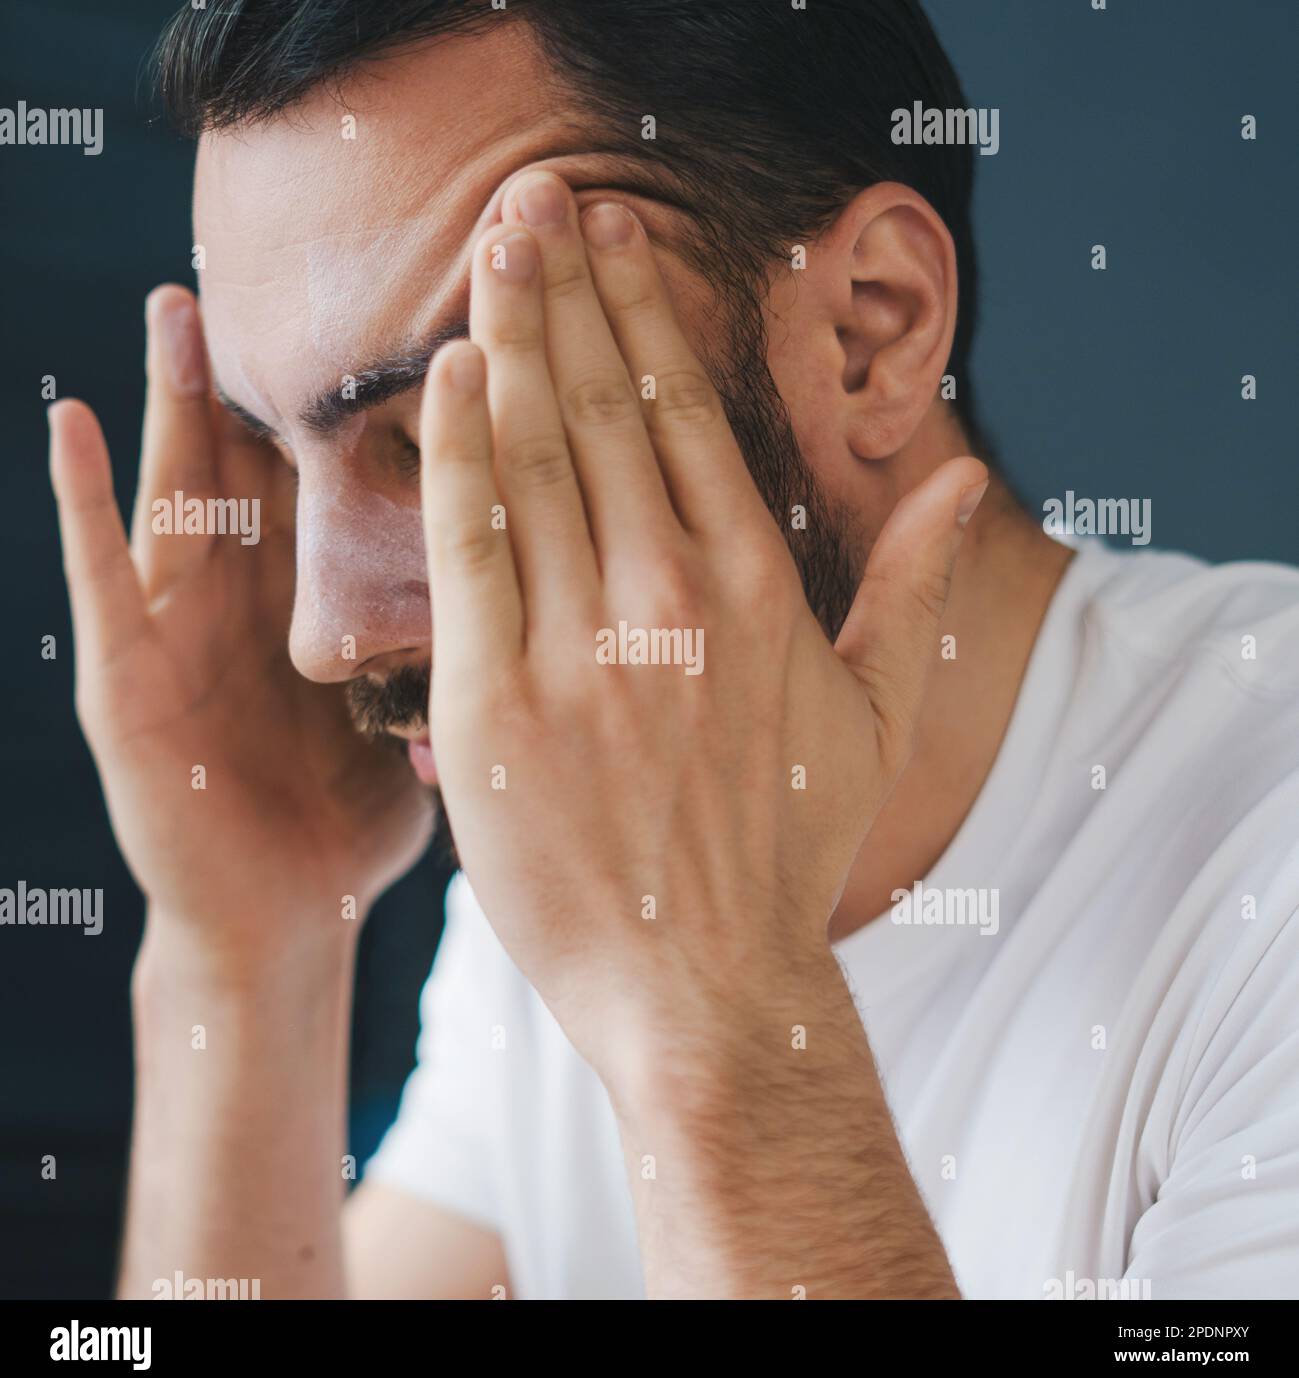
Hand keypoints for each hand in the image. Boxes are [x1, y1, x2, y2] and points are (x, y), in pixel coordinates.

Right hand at [49, 286, 430, 964]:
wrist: (284, 917)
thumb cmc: (361, 815)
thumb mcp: (435, 708)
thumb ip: (482, 636)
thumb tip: (589, 588)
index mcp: (340, 589)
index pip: (370, 468)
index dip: (403, 392)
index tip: (454, 315)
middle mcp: (265, 592)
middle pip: (286, 457)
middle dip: (303, 367)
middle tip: (308, 278)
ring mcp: (191, 631)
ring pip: (188, 493)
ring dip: (177, 397)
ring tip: (180, 304)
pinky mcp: (126, 687)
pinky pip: (102, 584)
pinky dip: (80, 505)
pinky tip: (71, 425)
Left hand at [418, 174, 985, 1088]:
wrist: (708, 990)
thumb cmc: (788, 856)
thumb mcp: (875, 720)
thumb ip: (912, 589)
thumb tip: (966, 484)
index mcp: (757, 589)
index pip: (688, 413)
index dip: (646, 313)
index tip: (618, 240)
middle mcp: (672, 596)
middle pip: (606, 406)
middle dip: (570, 291)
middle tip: (538, 204)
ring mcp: (580, 645)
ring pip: (534, 455)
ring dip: (511, 339)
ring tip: (493, 253)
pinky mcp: (497, 700)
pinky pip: (470, 545)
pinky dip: (456, 451)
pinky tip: (449, 374)